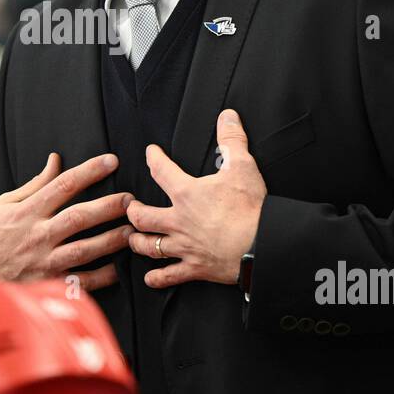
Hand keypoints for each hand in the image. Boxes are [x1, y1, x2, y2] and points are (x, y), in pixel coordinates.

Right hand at [0, 152, 132, 291]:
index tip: (112, 161)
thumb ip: (35, 184)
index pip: (63, 185)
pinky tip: (118, 269)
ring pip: (83, 249)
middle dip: (108, 206)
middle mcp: (37, 235)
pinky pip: (79, 281)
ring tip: (132, 232)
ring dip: (110, 240)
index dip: (89, 171)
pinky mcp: (46, 285)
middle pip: (78, 217)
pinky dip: (100, 277)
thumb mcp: (5, 204)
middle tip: (131, 200)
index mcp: (27, 212)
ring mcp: (43, 261)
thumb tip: (56, 160)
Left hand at [126, 109, 266, 288]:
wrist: (262, 247)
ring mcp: (184, 247)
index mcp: (187, 194)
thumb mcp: (243, 166)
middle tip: (130, 206)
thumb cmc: (251, 208)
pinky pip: (169, 276)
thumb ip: (232, 139)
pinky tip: (149, 277)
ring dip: (138, 242)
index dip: (153, 158)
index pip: (161, 170)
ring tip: (133, 238)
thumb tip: (227, 115)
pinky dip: (157, 278)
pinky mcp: (195, 268)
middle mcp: (178, 221)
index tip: (150, 153)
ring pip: (149, 246)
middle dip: (133, 210)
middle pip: (143, 216)